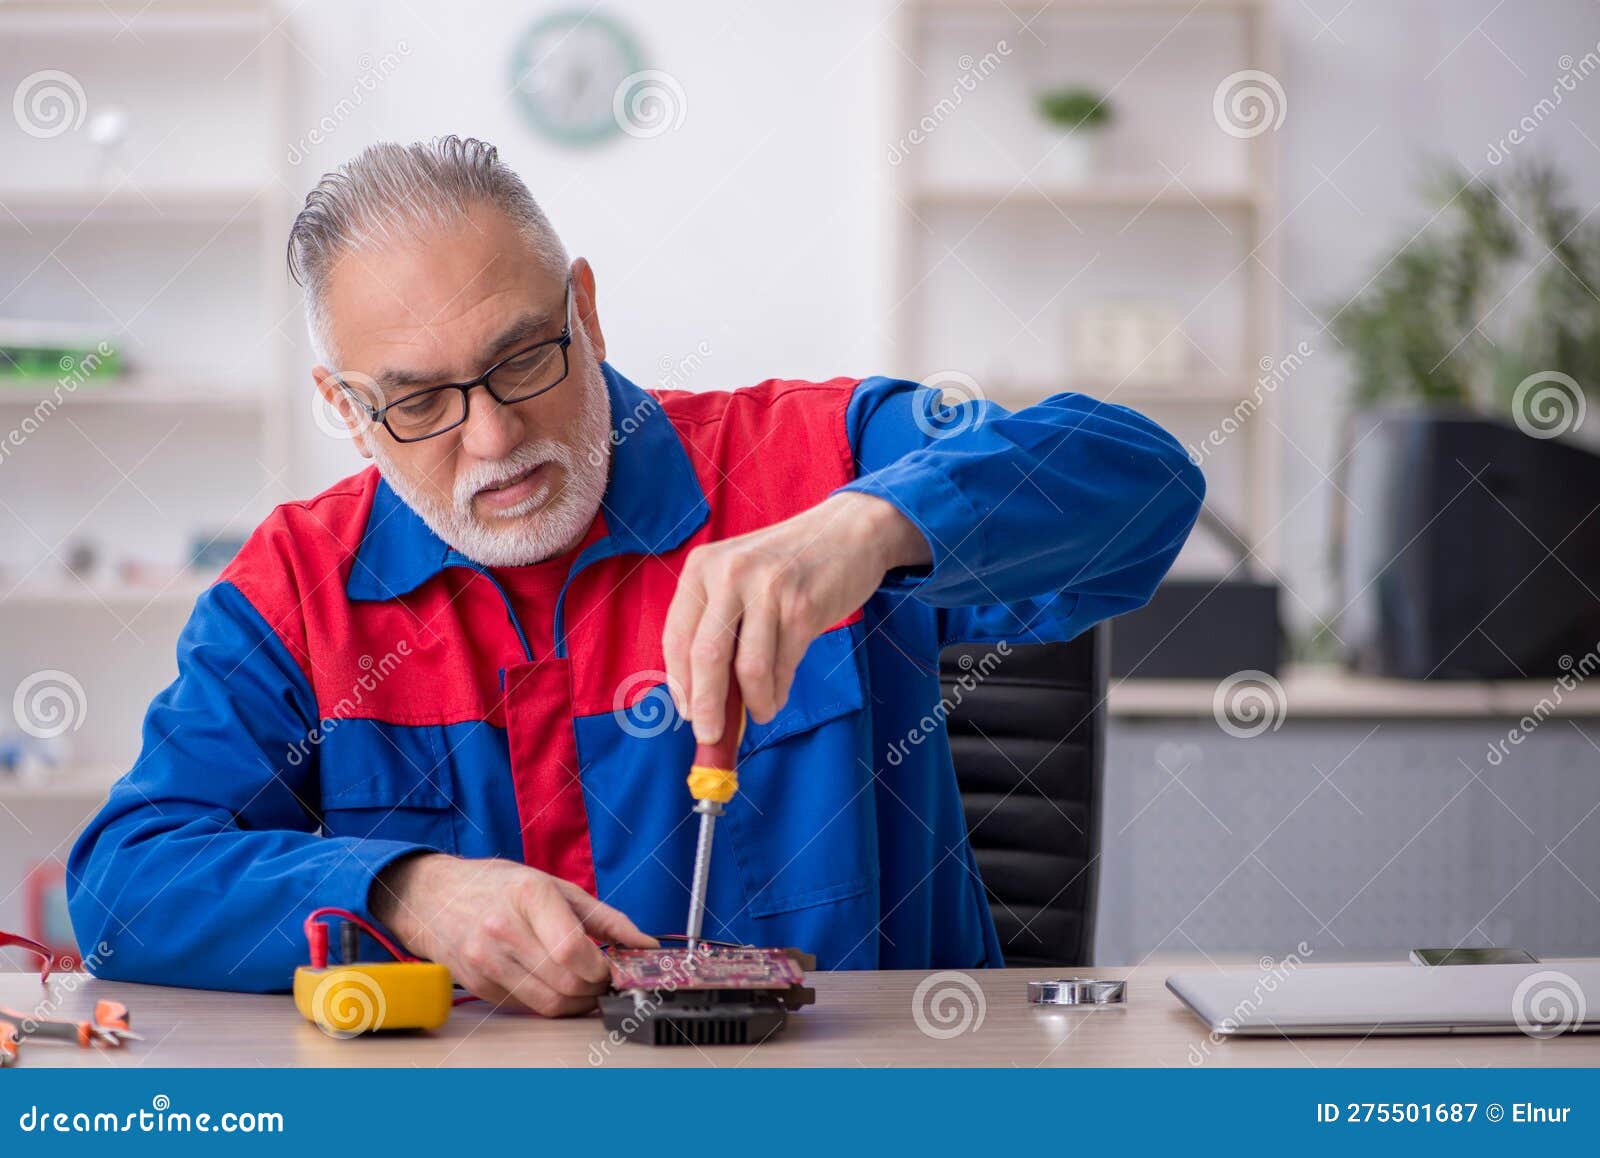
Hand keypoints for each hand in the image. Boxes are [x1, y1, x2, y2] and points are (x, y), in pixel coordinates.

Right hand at [370, 854, 656, 1015]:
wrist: (435, 896)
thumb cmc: (500, 886)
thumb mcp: (557, 886)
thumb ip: (607, 919)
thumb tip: (645, 946)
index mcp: (529, 895)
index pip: (573, 951)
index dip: (601, 968)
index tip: (610, 966)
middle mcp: (502, 929)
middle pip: (566, 981)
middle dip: (594, 986)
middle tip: (600, 976)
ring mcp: (485, 960)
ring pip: (549, 1002)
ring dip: (575, 1000)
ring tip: (580, 981)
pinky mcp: (477, 983)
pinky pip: (528, 1005)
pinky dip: (548, 1000)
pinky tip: (550, 981)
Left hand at [663, 491, 930, 741]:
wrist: (849, 531)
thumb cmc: (787, 563)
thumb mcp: (739, 576)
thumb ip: (717, 623)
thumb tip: (703, 696)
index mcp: (702, 567)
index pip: (677, 637)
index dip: (680, 684)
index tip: (688, 715)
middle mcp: (730, 574)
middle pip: (707, 656)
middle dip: (707, 706)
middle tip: (712, 737)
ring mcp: (768, 588)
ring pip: (748, 669)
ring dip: (753, 703)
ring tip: (761, 712)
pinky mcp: (803, 606)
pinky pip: (783, 666)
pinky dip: (778, 692)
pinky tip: (777, 695)